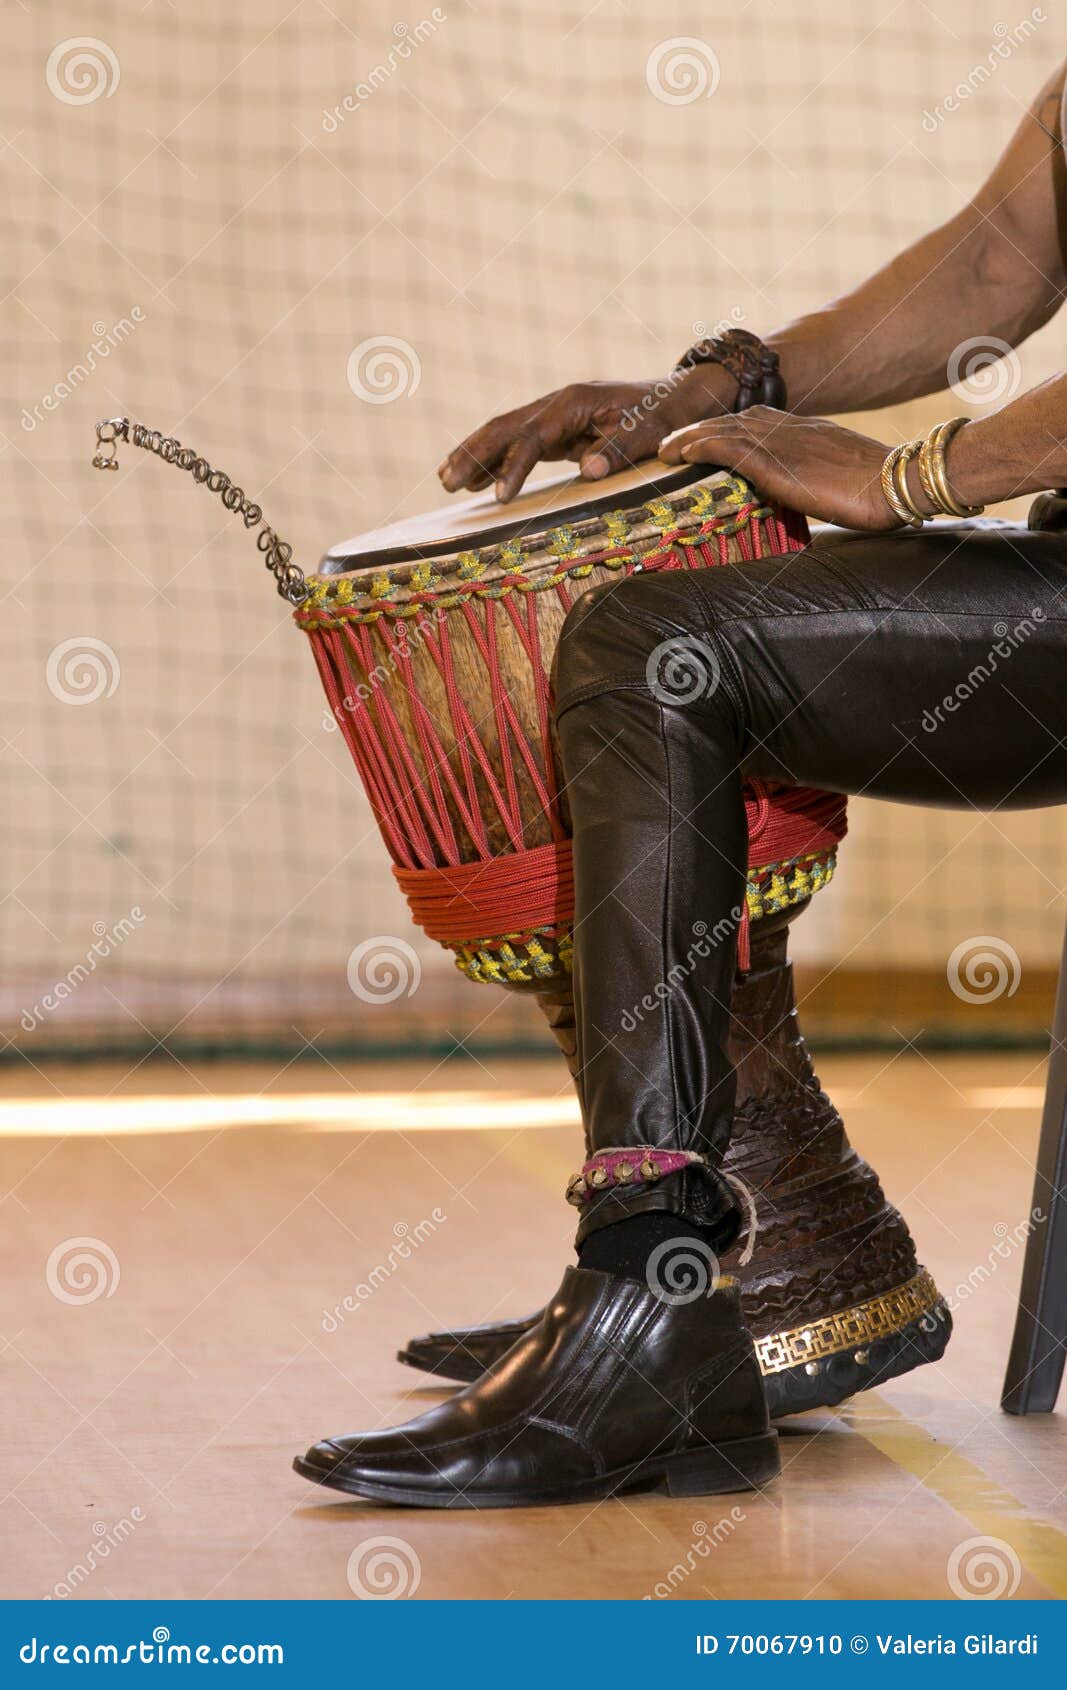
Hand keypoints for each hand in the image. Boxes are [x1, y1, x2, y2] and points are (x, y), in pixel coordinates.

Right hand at [438, 370, 731, 503]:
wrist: (686, 396)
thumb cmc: (671, 414)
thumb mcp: (655, 430)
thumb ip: (623, 448)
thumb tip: (588, 470)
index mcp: (575, 402)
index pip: (532, 436)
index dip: (513, 466)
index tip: (499, 498)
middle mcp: (560, 403)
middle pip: (504, 427)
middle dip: (474, 453)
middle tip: (445, 483)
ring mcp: (559, 415)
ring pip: (507, 432)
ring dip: (476, 454)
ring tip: (446, 481)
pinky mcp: (563, 429)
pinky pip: (521, 443)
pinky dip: (497, 459)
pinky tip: (479, 479)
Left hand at [660, 408, 904, 530]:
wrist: (896, 482)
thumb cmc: (883, 491)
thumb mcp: (845, 481)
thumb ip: (821, 482)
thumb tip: (809, 501)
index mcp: (810, 431)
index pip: (759, 420)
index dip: (729, 428)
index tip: (708, 437)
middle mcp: (792, 428)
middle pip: (735, 420)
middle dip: (701, 430)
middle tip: (673, 443)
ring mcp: (782, 441)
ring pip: (723, 429)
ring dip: (690, 437)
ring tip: (664, 449)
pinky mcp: (775, 460)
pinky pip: (727, 446)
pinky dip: (699, 446)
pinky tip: (679, 452)